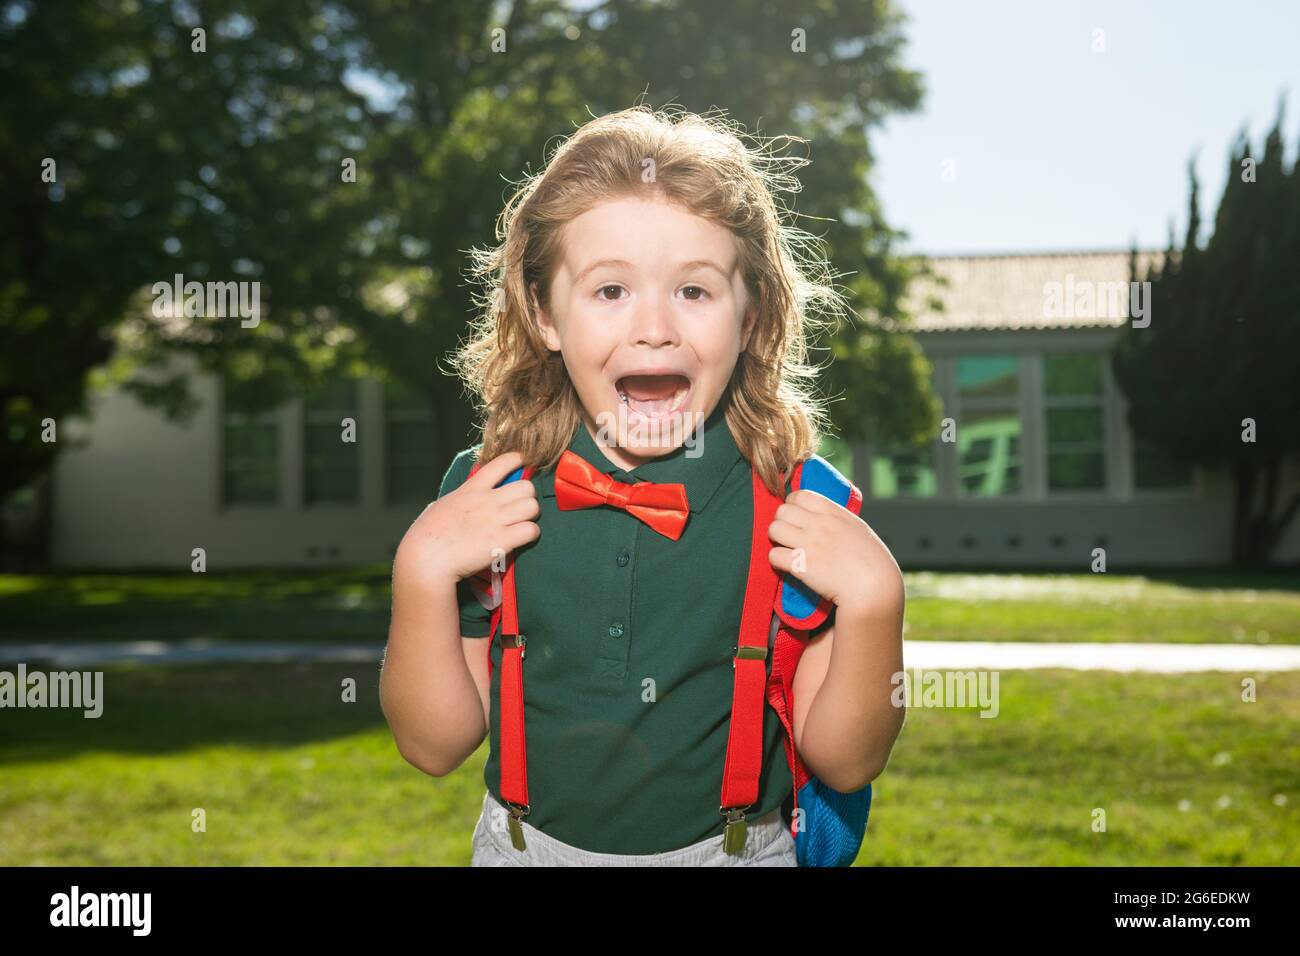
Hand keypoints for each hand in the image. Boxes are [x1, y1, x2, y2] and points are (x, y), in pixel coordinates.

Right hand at [395, 450, 539, 587]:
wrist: (426, 558)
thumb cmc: (426, 536)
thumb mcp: (442, 506)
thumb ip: (458, 500)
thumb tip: (459, 502)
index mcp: (471, 489)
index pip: (501, 463)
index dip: (517, 460)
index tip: (523, 464)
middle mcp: (486, 501)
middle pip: (526, 486)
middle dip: (528, 497)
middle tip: (521, 508)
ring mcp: (495, 520)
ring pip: (532, 506)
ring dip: (531, 516)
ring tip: (523, 523)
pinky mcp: (501, 541)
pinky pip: (531, 530)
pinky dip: (530, 535)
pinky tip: (521, 539)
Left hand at [767, 489, 900, 617]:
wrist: (874, 587)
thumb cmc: (873, 562)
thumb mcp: (858, 529)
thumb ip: (839, 520)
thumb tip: (824, 517)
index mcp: (834, 513)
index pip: (799, 495)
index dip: (792, 505)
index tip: (796, 517)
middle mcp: (819, 524)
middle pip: (782, 510)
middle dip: (782, 522)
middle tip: (789, 536)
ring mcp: (809, 543)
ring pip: (773, 529)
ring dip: (777, 540)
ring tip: (786, 549)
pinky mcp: (801, 564)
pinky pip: (774, 555)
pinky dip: (777, 561)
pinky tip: (787, 566)